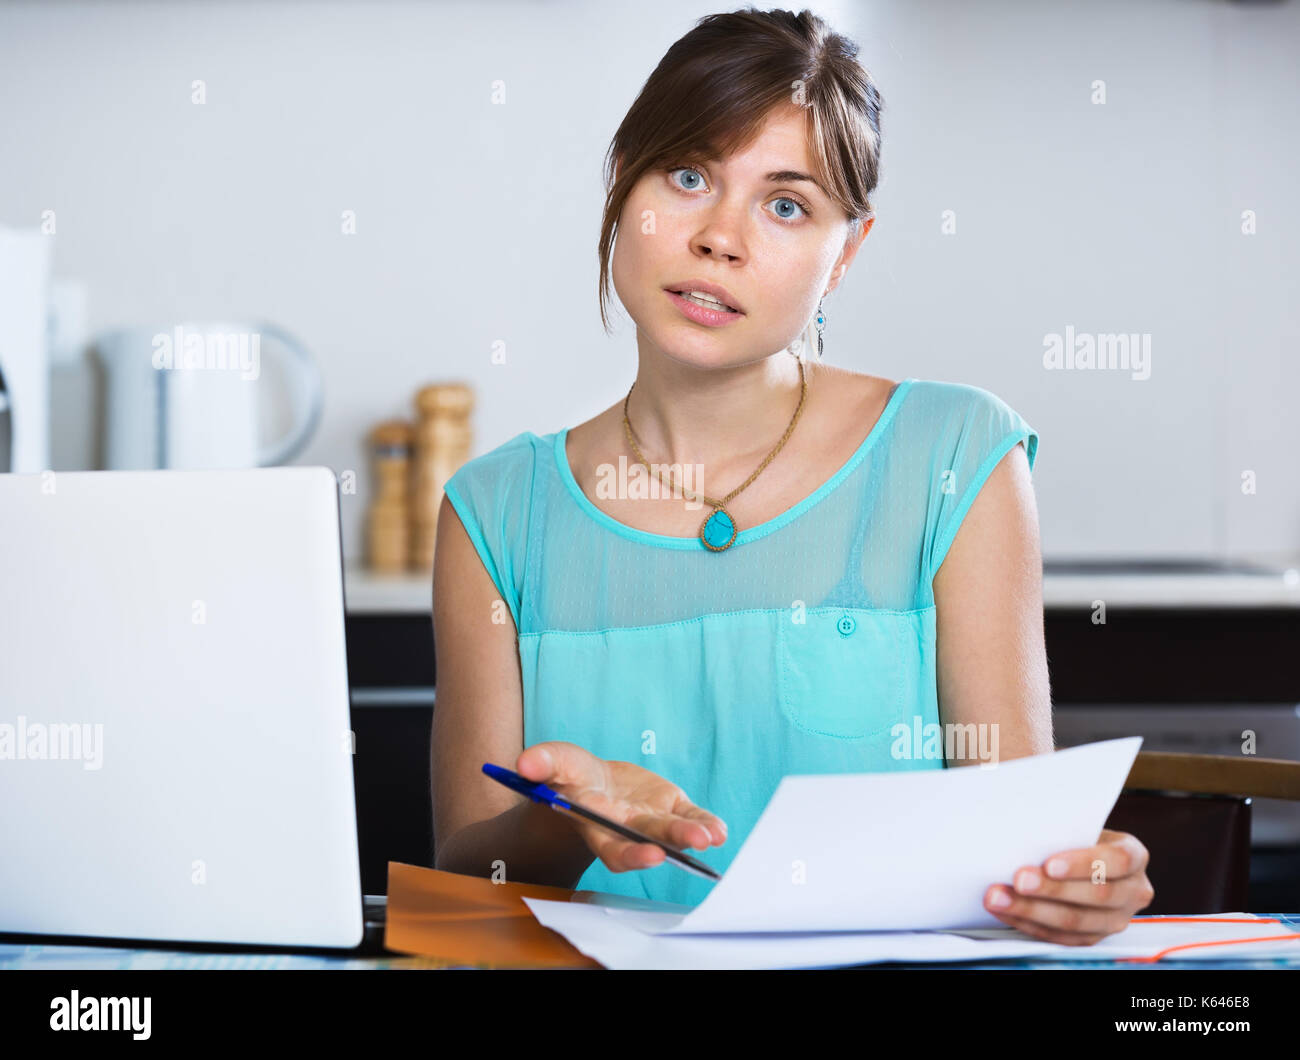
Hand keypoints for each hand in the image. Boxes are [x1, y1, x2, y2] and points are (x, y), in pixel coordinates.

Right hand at [516, 742, 727, 873]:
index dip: (632, 855)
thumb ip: (541, 763)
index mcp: (598, 826)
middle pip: (650, 842)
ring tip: (712, 836)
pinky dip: (707, 823)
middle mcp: (628, 831)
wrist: (594, 782)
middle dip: (672, 842)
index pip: (614, 850)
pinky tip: (720, 830)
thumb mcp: (554, 763)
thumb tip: (523, 763)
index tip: (651, 854)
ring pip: (674, 832)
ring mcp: (653, 821)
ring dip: (693, 835)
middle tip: (695, 842)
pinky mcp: (671, 807)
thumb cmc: (570, 776)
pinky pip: (692, 817)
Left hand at [983, 828, 1154, 944]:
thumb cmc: (1073, 836)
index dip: (1082, 863)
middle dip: (1052, 889)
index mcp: (1133, 855)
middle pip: (1096, 895)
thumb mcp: (1076, 825)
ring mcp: (1116, 919)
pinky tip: (1005, 911)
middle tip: (1018, 880)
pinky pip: (1061, 937)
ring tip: (998, 898)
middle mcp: (1133, 891)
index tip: (1049, 864)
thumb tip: (1023, 830)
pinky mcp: (1093, 937)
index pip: (1116, 860)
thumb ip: (1061, 829)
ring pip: (1076, 922)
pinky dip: (1029, 923)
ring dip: (1032, 910)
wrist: (1078, 858)